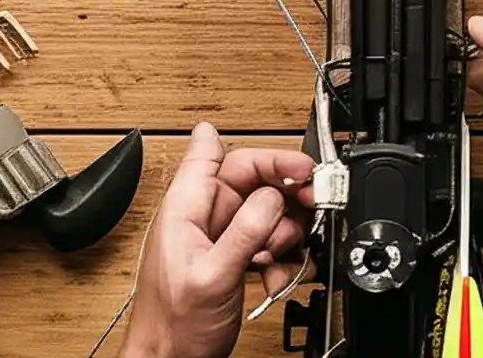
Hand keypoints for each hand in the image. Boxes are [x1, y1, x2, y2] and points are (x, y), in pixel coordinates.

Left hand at [120, 123, 315, 357]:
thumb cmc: (173, 327)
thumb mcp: (212, 275)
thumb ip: (243, 231)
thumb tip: (273, 195)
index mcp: (186, 209)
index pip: (222, 156)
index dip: (264, 155)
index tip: (298, 167)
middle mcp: (203, 218)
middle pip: (255, 182)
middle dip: (287, 195)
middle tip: (310, 207)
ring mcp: (220, 238)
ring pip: (268, 213)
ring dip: (285, 233)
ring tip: (278, 256)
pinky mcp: (235, 259)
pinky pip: (270, 243)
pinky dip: (282, 259)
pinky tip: (276, 275)